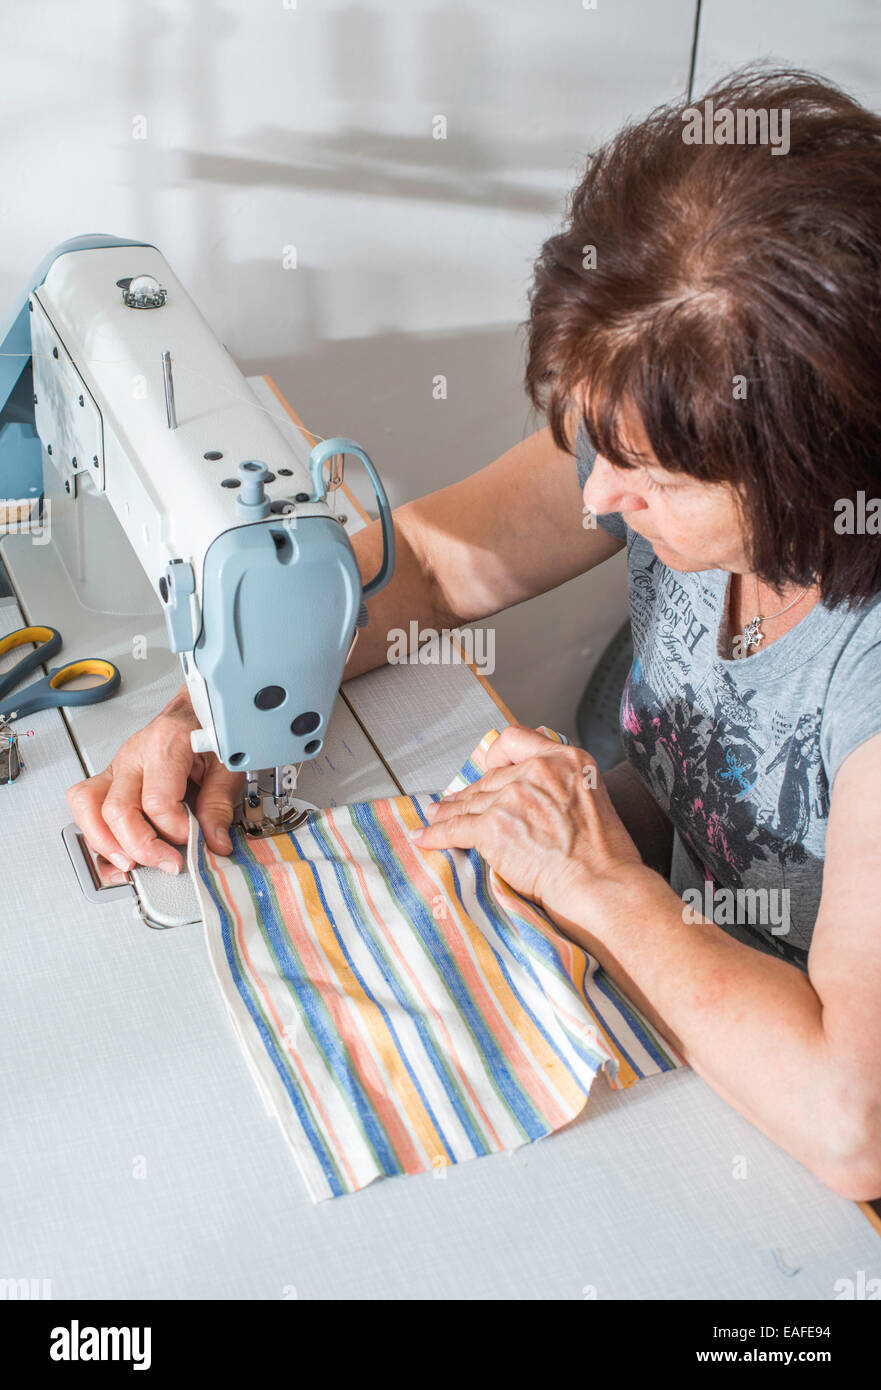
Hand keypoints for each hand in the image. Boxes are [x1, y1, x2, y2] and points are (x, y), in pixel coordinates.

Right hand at [66, 691, 243, 873]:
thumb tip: (215, 842)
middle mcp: (134, 754)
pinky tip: (117, 852)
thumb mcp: (227, 763)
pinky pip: (84, 806)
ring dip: (105, 842)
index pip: (157, 801)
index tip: (195, 839)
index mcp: (165, 743)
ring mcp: (118, 766)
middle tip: (167, 862)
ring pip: (87, 806)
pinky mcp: (110, 779)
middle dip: (141, 846)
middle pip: (116, 809)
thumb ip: (220, 803)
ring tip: (131, 863)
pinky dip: (95, 834)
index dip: (176, 830)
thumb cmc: (209, 729)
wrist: (196, 706)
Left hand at [410, 725, 643, 922]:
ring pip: (470, 802)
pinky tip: (425, 838)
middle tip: (455, 803)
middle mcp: (538, 770)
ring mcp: (513, 796)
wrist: (603, 884)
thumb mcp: (594, 798)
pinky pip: (455, 828)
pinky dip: (437, 835)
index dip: (497, 754)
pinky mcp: (493, 826)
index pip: (517, 739)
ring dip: (450, 812)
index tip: (488, 765)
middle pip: (491, 777)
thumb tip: (539, 801)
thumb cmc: (607, 856)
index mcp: (566, 759)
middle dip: (471, 793)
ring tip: (436, 817)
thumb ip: (564, 787)